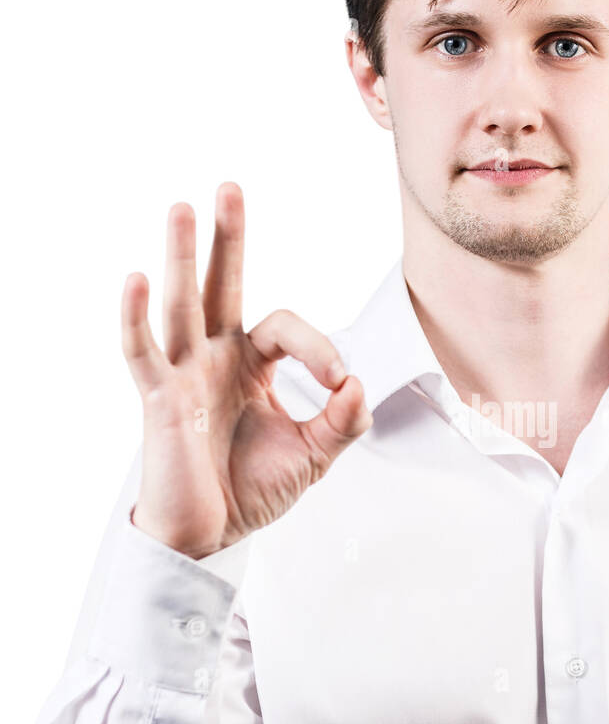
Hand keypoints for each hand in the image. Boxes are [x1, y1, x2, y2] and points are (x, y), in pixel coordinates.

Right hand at [122, 182, 371, 558]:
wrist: (212, 535)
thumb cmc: (251, 489)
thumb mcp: (315, 455)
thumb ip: (342, 421)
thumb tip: (358, 384)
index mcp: (250, 365)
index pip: (284, 329)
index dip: (319, 348)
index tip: (339, 385)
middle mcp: (214, 358)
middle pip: (221, 286)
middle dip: (228, 238)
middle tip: (230, 187)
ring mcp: (184, 374)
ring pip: (182, 305)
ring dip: (182, 256)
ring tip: (182, 208)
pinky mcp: (160, 399)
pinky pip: (142, 352)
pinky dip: (136, 317)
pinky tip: (137, 279)